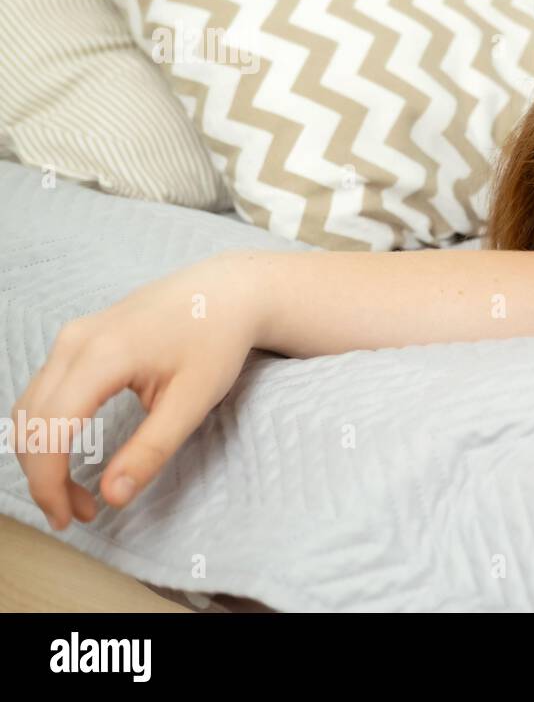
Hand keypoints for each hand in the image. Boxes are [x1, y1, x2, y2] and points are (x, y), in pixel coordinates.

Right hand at [9, 251, 261, 529]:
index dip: (48, 483)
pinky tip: (74, 455)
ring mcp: (71, 336)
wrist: (227, 290)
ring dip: (43, 455)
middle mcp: (75, 342)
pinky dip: (48, 430)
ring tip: (79, 493)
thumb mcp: (194, 400)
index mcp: (102, 356)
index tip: (68, 519)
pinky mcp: (76, 339)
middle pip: (30, 423)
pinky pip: (44, 391)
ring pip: (30, 408)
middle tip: (78, 514)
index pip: (49, 430)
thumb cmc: (216, 340)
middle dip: (44, 477)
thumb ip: (152, 450)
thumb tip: (113, 497)